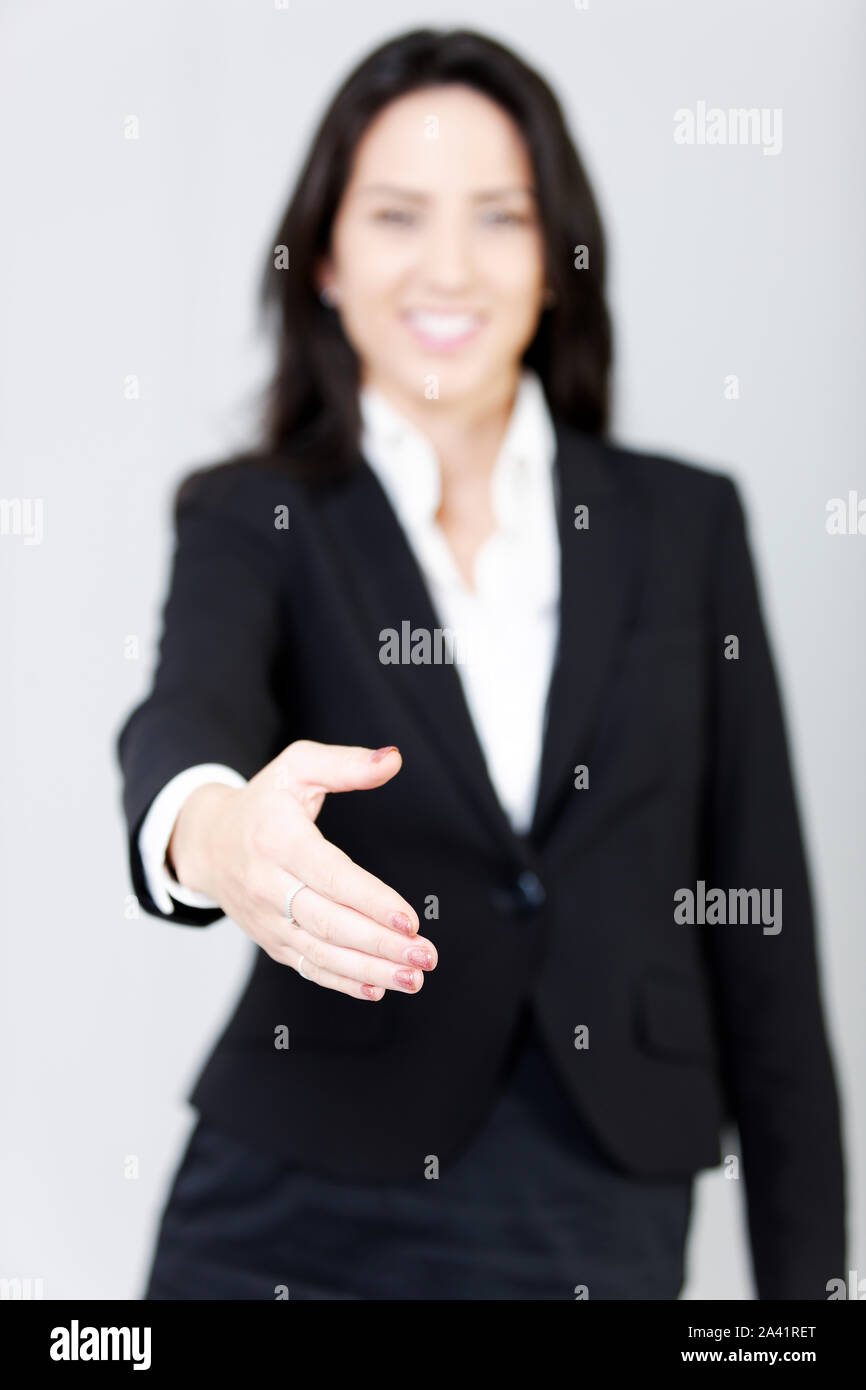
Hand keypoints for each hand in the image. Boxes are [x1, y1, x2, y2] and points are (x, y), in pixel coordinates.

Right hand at [167, 740, 436, 1000]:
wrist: (208, 841)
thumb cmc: (263, 801)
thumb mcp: (298, 767)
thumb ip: (346, 764)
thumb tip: (393, 759)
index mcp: (277, 840)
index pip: (329, 876)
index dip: (370, 900)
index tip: (410, 919)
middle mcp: (267, 884)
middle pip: (328, 923)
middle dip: (381, 944)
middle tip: (426, 956)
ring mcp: (267, 918)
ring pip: (320, 952)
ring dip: (370, 970)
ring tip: (414, 978)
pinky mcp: (270, 939)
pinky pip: (307, 966)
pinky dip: (342, 982)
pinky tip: (378, 988)